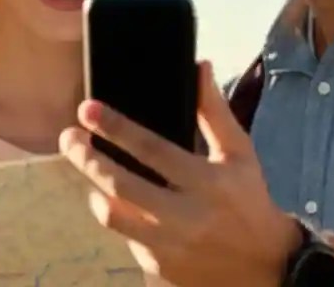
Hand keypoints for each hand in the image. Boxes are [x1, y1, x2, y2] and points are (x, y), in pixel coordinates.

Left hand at [59, 60, 301, 286]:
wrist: (265, 267)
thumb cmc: (248, 200)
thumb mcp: (239, 153)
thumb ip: (214, 111)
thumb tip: (199, 66)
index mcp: (206, 182)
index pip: (152, 150)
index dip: (116, 128)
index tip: (87, 109)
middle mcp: (185, 216)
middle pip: (121, 186)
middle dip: (87, 159)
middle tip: (69, 137)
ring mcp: (168, 246)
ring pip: (113, 216)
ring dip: (95, 190)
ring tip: (90, 169)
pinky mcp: (158, 267)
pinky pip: (125, 237)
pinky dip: (118, 215)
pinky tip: (117, 199)